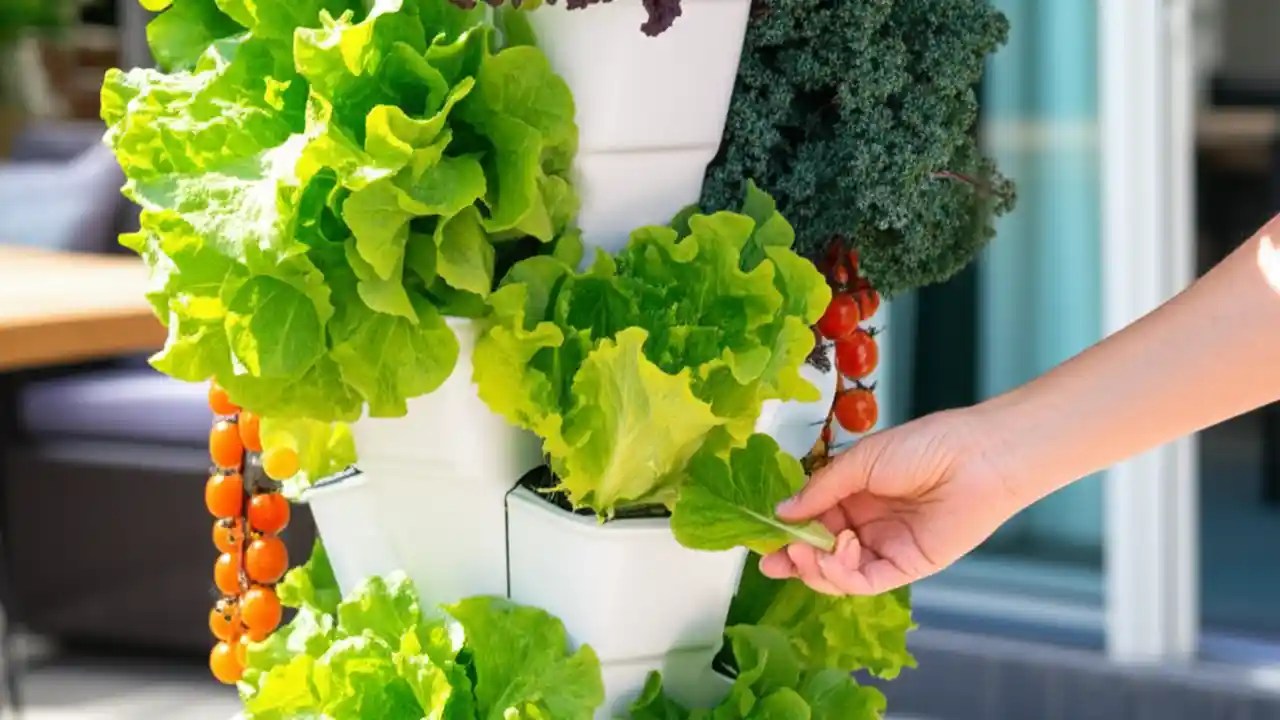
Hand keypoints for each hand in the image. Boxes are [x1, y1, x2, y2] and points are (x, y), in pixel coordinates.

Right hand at [761, 408, 1027, 595]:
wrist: (978, 458)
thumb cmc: (925, 446)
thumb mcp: (860, 461)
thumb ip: (820, 489)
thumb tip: (783, 511)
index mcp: (856, 494)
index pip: (813, 521)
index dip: (787, 531)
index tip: (761, 537)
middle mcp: (868, 524)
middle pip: (821, 553)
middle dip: (794, 558)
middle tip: (773, 558)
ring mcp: (886, 548)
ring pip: (838, 574)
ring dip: (816, 567)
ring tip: (806, 550)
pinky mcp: (906, 567)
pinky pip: (865, 582)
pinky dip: (844, 575)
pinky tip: (839, 553)